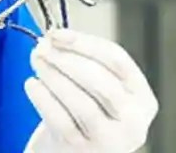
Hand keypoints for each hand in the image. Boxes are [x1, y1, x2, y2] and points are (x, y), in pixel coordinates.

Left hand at [23, 29, 157, 152]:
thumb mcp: (100, 90)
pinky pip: (61, 120)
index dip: (85, 43)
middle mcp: (133, 123)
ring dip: (54, 76)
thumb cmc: (87, 114)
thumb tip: (54, 39)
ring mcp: (109, 141)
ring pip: (81, 102)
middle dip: (67, 59)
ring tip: (38, 62)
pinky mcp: (83, 152)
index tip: (59, 34)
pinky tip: (32, 84)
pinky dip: (44, 99)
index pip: (118, 61)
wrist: (75, 152)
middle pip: (101, 81)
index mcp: (143, 99)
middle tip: (44, 47)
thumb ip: (85, 61)